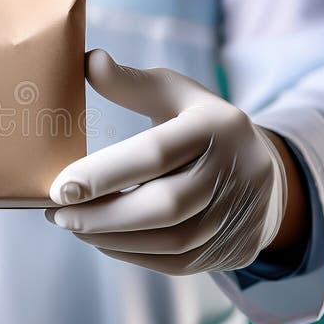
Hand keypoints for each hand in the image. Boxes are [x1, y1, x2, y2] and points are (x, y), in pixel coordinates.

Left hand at [46, 50, 289, 274]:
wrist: (267, 173)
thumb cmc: (201, 126)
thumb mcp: (175, 95)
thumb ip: (131, 83)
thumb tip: (88, 61)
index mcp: (218, 126)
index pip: (155, 153)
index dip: (104, 173)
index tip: (58, 187)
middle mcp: (238, 171)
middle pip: (165, 205)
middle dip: (102, 215)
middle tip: (56, 214)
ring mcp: (241, 215)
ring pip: (170, 241)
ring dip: (112, 238)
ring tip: (73, 225)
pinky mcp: (235, 248)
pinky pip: (176, 262)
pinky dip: (132, 254)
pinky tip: (101, 240)